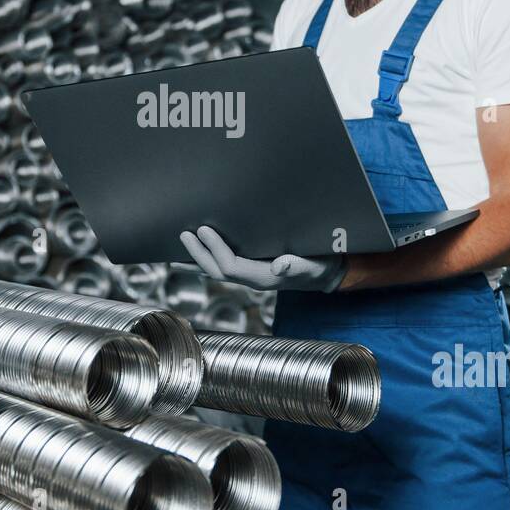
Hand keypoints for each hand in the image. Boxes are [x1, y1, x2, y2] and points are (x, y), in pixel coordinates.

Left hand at [179, 226, 346, 292]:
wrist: (326, 274)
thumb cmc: (320, 265)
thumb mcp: (313, 263)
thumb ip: (297, 264)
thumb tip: (280, 264)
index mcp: (264, 277)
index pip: (231, 267)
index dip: (215, 250)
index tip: (203, 230)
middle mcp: (253, 279)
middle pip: (217, 271)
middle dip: (199, 254)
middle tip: (184, 234)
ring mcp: (251, 276)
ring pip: (218, 270)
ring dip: (200, 257)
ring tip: (184, 243)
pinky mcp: (252, 270)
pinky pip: (226, 266)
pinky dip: (210, 258)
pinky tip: (199, 251)